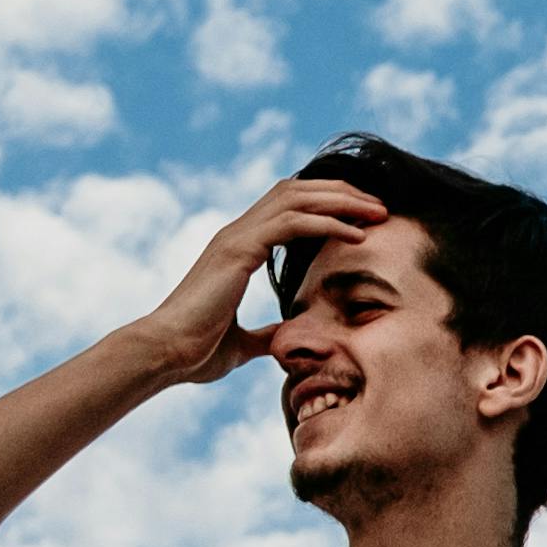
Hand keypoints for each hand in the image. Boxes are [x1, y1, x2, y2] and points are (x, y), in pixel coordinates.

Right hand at [124, 175, 392, 388]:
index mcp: (238, 248)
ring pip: (298, 198)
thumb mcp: (243, 344)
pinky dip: (328, 224)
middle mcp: (237, 233)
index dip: (328, 206)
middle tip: (380, 207)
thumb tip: (283, 340)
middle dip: (342, 194)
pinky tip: (357, 235)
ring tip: (377, 212)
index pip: (290, 208)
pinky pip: (292, 224)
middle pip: (298, 192)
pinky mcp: (238, 250)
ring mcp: (236, 237)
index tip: (364, 220)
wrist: (166, 354)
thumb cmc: (196, 353)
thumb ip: (264, 335)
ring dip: (342, 201)